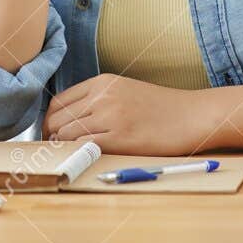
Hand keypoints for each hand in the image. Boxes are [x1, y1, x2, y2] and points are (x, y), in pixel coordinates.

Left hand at [41, 73, 222, 155]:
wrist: (193, 115)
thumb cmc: (162, 108)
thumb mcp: (126, 91)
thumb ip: (99, 100)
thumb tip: (70, 122)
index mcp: (102, 82)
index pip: (59, 102)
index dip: (50, 122)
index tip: (52, 136)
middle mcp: (102, 96)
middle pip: (57, 118)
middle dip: (51, 138)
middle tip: (56, 152)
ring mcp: (111, 115)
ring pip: (65, 134)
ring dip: (62, 149)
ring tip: (70, 158)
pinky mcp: (120, 137)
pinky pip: (83, 147)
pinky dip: (76, 155)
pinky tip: (82, 160)